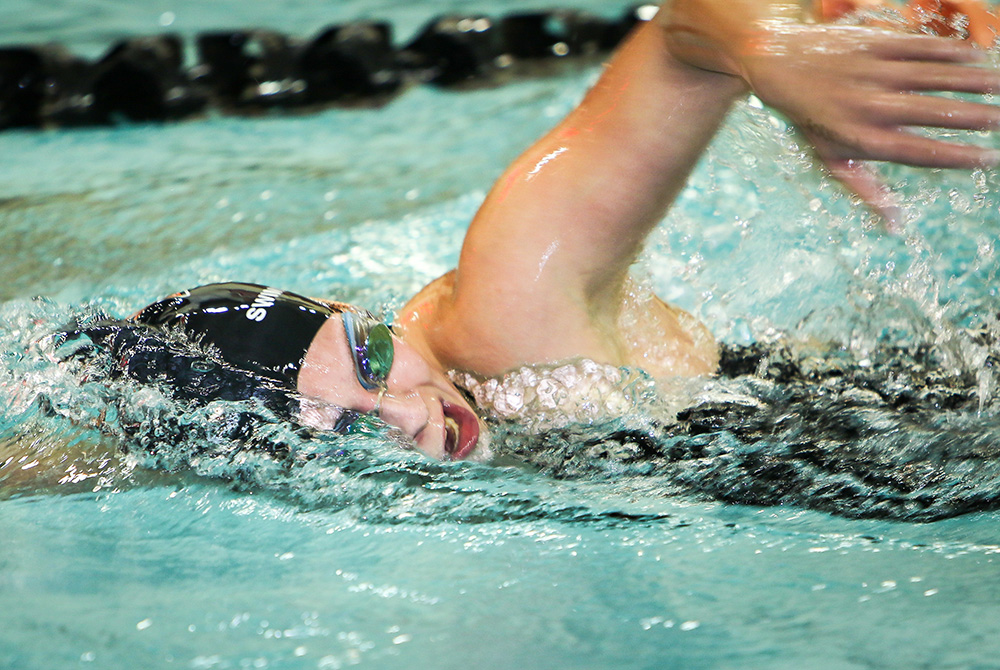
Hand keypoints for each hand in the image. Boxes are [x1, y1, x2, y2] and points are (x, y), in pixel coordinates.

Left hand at [738, 23, 999, 224]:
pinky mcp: (873, 43)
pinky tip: (977, 55)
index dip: (956, 156)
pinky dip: (949, 50)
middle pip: (933, 113)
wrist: (777, 65)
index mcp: (861, 139)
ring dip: (972, 80)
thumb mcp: (829, 159)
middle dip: (975, 117)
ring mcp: (872, 73)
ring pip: (933, 76)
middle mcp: (869, 106)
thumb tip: (895, 226)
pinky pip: (919, 46)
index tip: (990, 159)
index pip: (918, 152)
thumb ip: (866, 190)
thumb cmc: (809, 119)